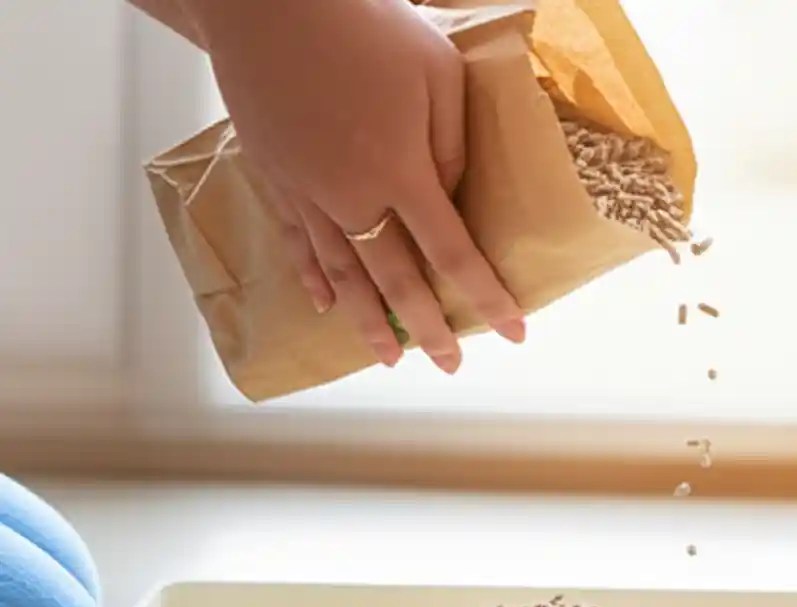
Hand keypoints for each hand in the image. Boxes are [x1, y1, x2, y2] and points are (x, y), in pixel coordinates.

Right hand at [180, 0, 524, 372]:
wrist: (265, 3)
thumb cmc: (366, 26)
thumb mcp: (437, 73)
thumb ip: (450, 145)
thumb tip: (449, 199)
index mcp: (399, 170)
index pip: (453, 251)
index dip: (486, 295)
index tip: (515, 332)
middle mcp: (351, 195)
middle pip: (396, 278)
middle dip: (427, 326)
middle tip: (450, 365)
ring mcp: (305, 190)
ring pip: (342, 273)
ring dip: (368, 320)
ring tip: (388, 358)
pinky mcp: (274, 175)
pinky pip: (297, 242)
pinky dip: (313, 278)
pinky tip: (326, 305)